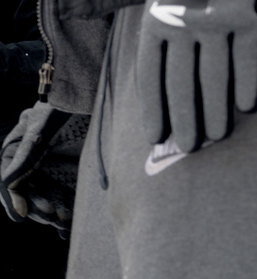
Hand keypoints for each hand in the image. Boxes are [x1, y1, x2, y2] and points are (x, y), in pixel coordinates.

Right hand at [0, 103, 84, 231]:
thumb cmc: (66, 100)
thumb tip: (8, 182)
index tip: (22, 215)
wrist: (96, 87)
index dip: (13, 198)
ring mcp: (52, 166)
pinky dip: (67, 210)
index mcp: (18, 149)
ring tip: (64, 223)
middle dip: (37, 208)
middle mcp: (32, 160)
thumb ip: (28, 152)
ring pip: (46, 197)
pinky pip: (65, 195)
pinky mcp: (72, 170)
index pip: (8, 180)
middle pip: (27, 193)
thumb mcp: (45, 124)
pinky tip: (70, 223)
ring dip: (53, 213)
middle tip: (51, 217)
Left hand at [138, 0, 256, 151]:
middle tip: (188, 147)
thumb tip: (161, 98)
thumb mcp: (165, 9)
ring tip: (217, 136)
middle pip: (179, 81)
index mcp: (154, 24)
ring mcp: (213, 18)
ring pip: (213, 73)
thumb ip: (162, 43)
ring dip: (215, 109)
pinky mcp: (244, 13)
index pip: (150, 76)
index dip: (153, 110)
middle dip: (184, 118)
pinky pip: (246, 54)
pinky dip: (247, 81)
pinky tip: (247, 106)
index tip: (156, 138)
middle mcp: (180, 22)